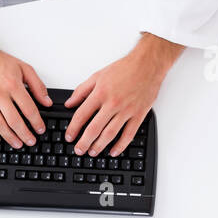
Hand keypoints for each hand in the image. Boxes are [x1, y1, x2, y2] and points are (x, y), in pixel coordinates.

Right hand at [0, 44, 50, 148]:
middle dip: (25, 134)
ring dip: (9, 137)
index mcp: (13, 85)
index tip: (41, 129)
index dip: (36, 122)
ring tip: (18, 144)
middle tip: (31, 141)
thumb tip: (47, 102)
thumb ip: (37, 85)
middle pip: (14, 120)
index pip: (28, 109)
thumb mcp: (24, 68)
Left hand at [65, 34, 183, 156]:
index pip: (82, 115)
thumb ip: (81, 90)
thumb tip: (69, 103)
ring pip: (110, 134)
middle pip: (94, 128)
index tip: (69, 136)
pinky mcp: (138, 115)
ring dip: (99, 146)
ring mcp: (126, 110)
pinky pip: (128, 134)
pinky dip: (120, 145)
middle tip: (78, 150)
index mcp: (100, 93)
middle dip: (84, 142)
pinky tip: (114, 151)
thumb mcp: (98, 75)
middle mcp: (112, 103)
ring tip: (92, 152)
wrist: (148, 65)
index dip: (73, 128)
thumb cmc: (124, 68)